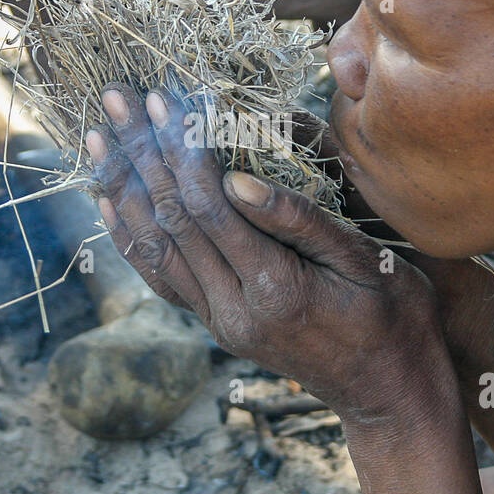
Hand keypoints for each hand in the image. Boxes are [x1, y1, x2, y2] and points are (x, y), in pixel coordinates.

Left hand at [85, 84, 449, 423]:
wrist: (390, 394)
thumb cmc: (395, 318)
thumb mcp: (365, 262)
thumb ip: (300, 221)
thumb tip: (238, 178)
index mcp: (274, 286)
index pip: (208, 205)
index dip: (182, 148)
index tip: (164, 99)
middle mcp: (234, 309)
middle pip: (170, 220)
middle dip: (142, 154)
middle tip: (116, 99)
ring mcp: (219, 322)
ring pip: (154, 248)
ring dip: (123, 188)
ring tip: (98, 137)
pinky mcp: (216, 326)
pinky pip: (160, 278)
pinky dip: (130, 237)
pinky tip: (109, 203)